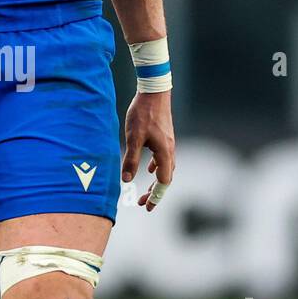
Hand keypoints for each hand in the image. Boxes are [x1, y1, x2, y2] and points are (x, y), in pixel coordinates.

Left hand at [121, 89, 175, 210]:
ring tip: (147, 189)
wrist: (154, 91)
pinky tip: (150, 167)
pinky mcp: (165, 137)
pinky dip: (157, 166)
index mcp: (164, 153)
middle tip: (143, 203)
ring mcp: (169, 143)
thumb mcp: (133, 138)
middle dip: (155, 192)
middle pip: (166, 178)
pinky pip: (163, 158)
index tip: (147, 206)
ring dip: (157, 181)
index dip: (156, 196)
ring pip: (166, 168)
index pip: (164, 182)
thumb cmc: (143, 113)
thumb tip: (127, 180)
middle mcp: (170, 150)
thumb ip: (131, 159)